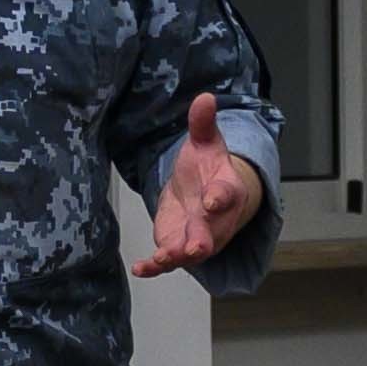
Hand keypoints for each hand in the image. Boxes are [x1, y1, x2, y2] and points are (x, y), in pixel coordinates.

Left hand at [133, 93, 265, 276]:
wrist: (207, 196)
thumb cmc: (208, 169)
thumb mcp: (205, 143)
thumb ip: (203, 124)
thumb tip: (205, 97)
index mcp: (227, 191)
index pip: (226, 194)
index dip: (220, 198)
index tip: (213, 200)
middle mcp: (215, 221)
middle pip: (211, 233)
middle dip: (202, 240)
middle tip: (195, 247)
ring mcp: (197, 237)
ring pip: (190, 252)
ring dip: (177, 257)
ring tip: (162, 259)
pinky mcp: (176, 245)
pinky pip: (167, 261)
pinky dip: (154, 267)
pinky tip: (140, 268)